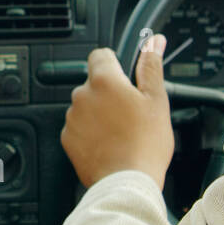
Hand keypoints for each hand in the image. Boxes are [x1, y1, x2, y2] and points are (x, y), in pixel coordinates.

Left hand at [61, 34, 174, 189]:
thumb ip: (151, 66)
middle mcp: (82, 96)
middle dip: (110, 92)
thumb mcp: (156, 100)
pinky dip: (91, 132)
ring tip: (121, 131)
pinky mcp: (67, 139)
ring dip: (100, 113)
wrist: (127, 182)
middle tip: (131, 112)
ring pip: (86, 106)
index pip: (100, 55)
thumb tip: (154, 42)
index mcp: (104, 81)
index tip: (125, 77)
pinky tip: (109, 143)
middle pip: (95, 83)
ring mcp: (72, 118)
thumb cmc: (145, 143)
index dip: (115, 63)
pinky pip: (79, 127)